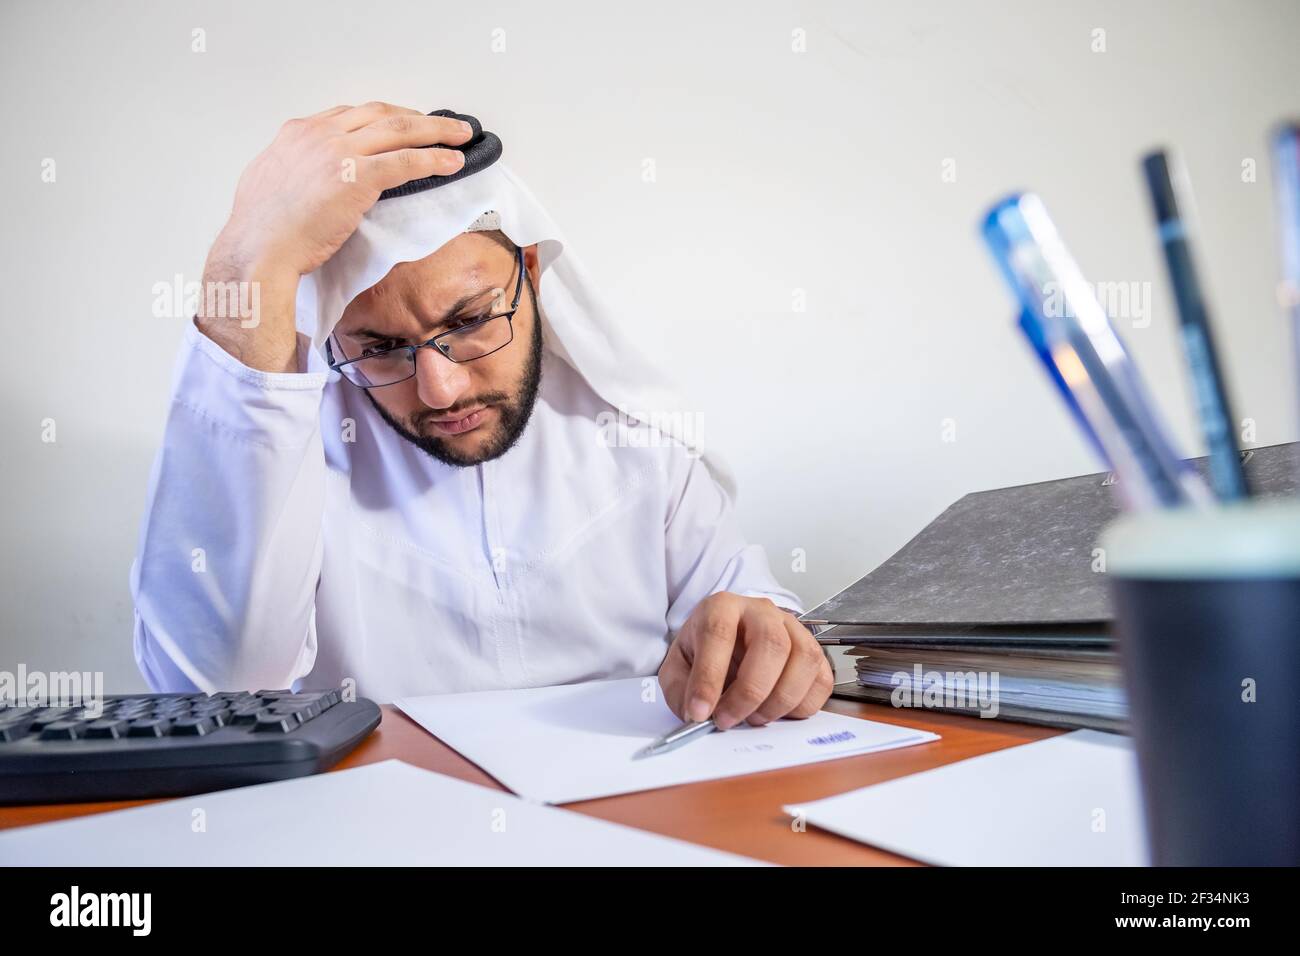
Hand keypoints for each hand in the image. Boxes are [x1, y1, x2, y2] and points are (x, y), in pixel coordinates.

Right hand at [219, 101, 470, 277]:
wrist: (259, 249)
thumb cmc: (261, 229)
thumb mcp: (269, 180)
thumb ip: (294, 168)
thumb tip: (309, 175)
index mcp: (297, 132)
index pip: (351, 114)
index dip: (384, 118)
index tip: (404, 124)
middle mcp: (319, 134)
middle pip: (380, 113)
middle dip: (416, 117)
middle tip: (443, 124)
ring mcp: (339, 152)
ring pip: (400, 129)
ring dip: (436, 130)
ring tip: (461, 135)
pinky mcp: (357, 176)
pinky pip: (406, 160)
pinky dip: (434, 158)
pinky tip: (453, 161)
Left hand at [658, 593, 832, 729]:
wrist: (729, 638)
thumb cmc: (705, 650)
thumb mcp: (679, 665)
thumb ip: (680, 689)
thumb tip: (696, 713)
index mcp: (722, 607)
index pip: (719, 633)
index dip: (709, 677)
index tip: (701, 712)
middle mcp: (762, 612)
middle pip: (772, 644)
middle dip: (750, 692)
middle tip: (729, 720)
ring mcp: (793, 628)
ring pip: (804, 659)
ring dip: (780, 700)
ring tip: (754, 718)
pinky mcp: (814, 651)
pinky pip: (822, 680)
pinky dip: (802, 706)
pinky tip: (778, 713)